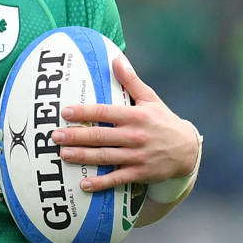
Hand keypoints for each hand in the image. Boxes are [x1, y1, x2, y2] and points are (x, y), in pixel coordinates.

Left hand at [51, 53, 198, 192]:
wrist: (188, 150)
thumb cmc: (164, 121)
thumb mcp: (151, 98)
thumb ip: (131, 81)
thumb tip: (116, 58)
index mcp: (136, 116)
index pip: (105, 112)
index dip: (85, 112)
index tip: (66, 112)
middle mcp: (135, 136)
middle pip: (101, 136)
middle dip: (76, 136)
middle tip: (55, 136)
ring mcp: (137, 156)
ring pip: (105, 157)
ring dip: (83, 157)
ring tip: (63, 155)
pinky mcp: (139, 173)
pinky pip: (117, 178)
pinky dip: (101, 183)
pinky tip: (84, 185)